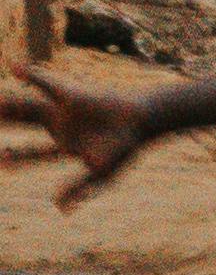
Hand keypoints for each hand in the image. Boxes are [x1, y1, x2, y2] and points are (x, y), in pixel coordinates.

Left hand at [0, 70, 170, 205]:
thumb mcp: (101, 175)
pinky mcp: (70, 95)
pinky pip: (46, 84)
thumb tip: (58, 208)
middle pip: (26, 124)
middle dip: (5, 123)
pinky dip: (31, 76)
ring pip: (29, 106)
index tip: (0, 162)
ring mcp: (64, 110)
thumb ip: (78, 190)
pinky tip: (12, 67)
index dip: (15, 158)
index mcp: (66, 146)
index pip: (33, 155)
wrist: (142, 123)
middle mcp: (60, 126)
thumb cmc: (124, 150)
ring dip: (9, 104)